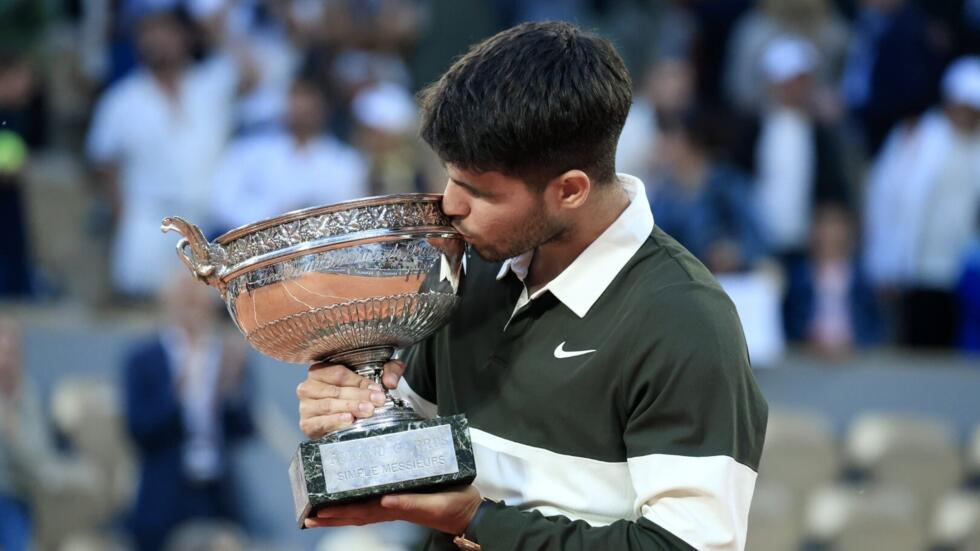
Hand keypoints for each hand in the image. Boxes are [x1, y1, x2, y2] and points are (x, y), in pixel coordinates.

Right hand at [297, 360, 406, 438]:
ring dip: (350, 408)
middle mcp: (309, 387)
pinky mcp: (307, 425)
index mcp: (321, 370)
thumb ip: (388, 371)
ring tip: (367, 411)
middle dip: (359, 396)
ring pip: (329, 405)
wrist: (346, 424)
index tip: (377, 389)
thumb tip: (391, 382)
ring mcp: (306, 407)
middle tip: (376, 402)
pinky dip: (334, 421)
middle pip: (336, 391)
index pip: (340, 374)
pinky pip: (320, 422)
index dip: (360, 382)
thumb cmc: (356, 394)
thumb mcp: (375, 375)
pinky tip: (347, 420)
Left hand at [304, 485, 481, 534]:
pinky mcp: (403, 497)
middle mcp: (391, 507)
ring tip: (320, 512)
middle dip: (332, 516)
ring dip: (341, 511)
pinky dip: (358, 502)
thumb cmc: (454, 506)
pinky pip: (374, 502)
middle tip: (308, 517)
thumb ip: (410, 503)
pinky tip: (352, 498)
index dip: (339, 512)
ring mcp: (396, 504)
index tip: (318, 512)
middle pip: (355, 513)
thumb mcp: (433, 503)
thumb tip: (385, 500)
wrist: (468, 511)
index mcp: (396, 508)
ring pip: (362, 510)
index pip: (361, 511)